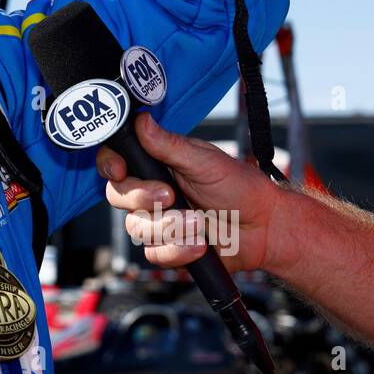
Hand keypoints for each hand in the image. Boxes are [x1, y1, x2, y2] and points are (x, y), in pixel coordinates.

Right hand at [97, 114, 286, 272]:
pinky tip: (200, 244)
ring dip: (170, 227)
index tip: (121, 170)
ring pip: (136, 227)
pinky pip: (154, 253)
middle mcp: (150, 193)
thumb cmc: (240, 188)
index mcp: (157, 165)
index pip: (116, 161)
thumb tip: (141, 120)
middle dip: (142, 198)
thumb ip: (170, 145)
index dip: (110, 165)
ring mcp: (157, 221)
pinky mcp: (167, 248)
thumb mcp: (206, 162)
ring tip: (200, 224)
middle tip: (170, 196)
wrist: (264, 228)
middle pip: (117, 195)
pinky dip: (178, 250)